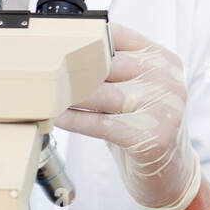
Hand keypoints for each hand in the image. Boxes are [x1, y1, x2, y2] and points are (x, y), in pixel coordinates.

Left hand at [55, 22, 199, 209]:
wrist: (171, 174)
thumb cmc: (143, 127)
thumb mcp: (137, 90)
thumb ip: (113, 69)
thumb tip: (63, 52)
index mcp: (162, 59)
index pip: (116, 35)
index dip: (82, 36)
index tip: (53, 40)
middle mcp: (166, 79)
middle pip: (104, 64)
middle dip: (68, 68)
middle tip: (38, 68)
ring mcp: (162, 107)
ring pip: (99, 93)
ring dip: (66, 95)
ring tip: (43, 93)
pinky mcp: (150, 136)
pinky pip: (99, 123)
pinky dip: (73, 120)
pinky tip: (56, 117)